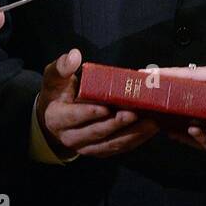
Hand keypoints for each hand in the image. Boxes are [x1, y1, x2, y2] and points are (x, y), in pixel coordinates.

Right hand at [37, 49, 158, 159]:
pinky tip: (150, 129)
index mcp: (57, 119)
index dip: (89, 113)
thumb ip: (62, 67)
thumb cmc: (58, 92)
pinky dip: (135, 139)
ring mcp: (86, 147)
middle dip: (117, 124)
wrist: (56, 117)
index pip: (73, 117)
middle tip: (135, 113)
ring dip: (132, 134)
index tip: (106, 107)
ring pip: (111, 143)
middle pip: (97, 132)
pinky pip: (119, 147)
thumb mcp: (54, 78)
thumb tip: (75, 55)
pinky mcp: (100, 151)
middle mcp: (71, 137)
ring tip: (151, 122)